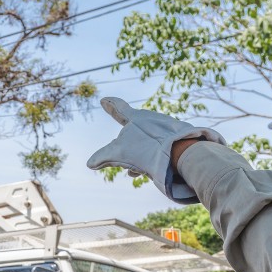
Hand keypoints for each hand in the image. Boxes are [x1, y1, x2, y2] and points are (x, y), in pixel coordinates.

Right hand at [86, 96, 224, 203]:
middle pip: (133, 129)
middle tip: (121, 154)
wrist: (182, 153)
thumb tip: (89, 163)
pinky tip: (148, 171)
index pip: (119, 108)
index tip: (104, 100)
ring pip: (145, 142)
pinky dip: (150, 158)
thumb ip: (103, 157)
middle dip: (125, 144)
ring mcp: (165, 128)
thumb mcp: (119, 153)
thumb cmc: (148, 149)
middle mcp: (151, 119)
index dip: (110, 105)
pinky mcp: (176, 139)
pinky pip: (158, 148)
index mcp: (137, 117)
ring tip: (135, 171)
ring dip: (137, 155)